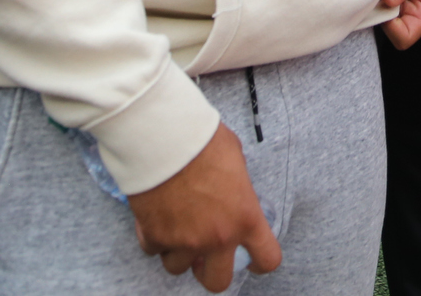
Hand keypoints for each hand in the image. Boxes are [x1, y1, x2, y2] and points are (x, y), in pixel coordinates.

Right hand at [130, 125, 279, 291]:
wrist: (164, 138)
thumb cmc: (203, 141)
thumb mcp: (235, 161)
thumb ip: (237, 189)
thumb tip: (233, 195)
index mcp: (245, 217)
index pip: (267, 258)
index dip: (260, 262)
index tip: (252, 260)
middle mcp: (217, 237)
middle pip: (218, 281)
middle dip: (210, 272)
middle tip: (205, 257)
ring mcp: (184, 241)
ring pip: (178, 267)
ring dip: (177, 251)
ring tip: (176, 226)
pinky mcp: (156, 236)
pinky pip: (153, 249)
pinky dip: (154, 236)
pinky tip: (156, 215)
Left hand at [379, 0, 420, 48]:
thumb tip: (388, 1)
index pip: (405, 37)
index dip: (391, 27)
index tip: (383, 4)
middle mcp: (412, 13)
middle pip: (389, 29)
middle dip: (379, 13)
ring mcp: (400, 4)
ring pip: (380, 16)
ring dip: (374, 2)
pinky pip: (376, 3)